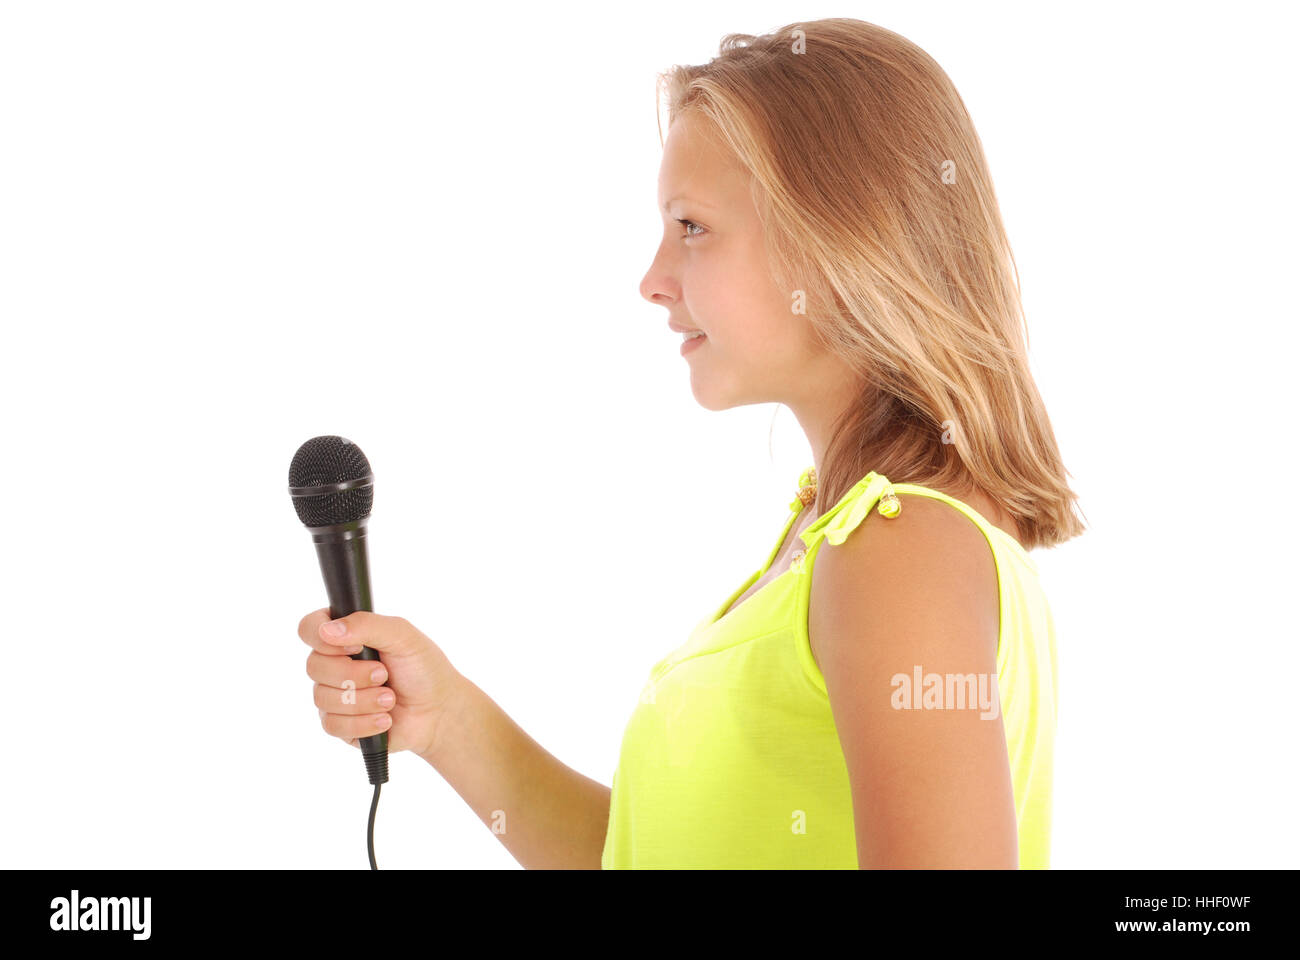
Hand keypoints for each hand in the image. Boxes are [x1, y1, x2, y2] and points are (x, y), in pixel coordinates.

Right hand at [299, 607, 463, 760]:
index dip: (324, 637)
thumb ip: (367, 624)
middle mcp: (334, 664)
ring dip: (364, 700)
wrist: (438, 711)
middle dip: (354, 674)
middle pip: (314, 666)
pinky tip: (385, 719)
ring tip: (390, 699)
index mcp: (346, 636)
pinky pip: (333, 725)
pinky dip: (364, 722)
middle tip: (384, 674)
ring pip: (323, 698)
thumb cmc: (423, 669)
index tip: (357, 646)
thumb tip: (328, 630)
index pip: (310, 628)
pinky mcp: (339, 724)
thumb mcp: (402, 636)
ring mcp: (334, 695)